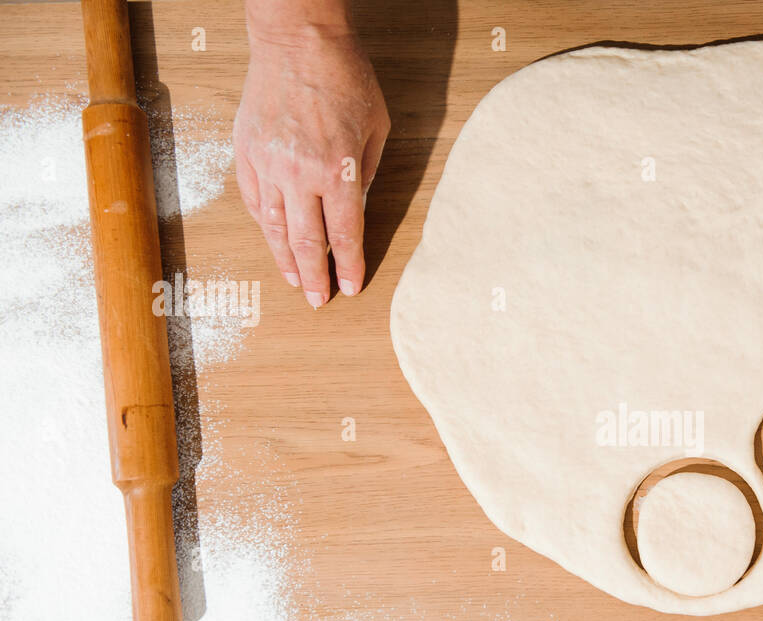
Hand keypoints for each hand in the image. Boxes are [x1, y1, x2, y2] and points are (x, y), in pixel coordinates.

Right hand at [234, 19, 389, 306]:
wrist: (298, 39)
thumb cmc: (345, 78)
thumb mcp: (377, 127)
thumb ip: (366, 173)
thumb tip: (355, 209)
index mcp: (338, 170)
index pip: (345, 234)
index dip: (347, 267)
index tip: (349, 288)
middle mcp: (299, 174)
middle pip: (306, 241)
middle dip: (315, 276)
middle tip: (320, 300)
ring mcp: (267, 164)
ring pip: (274, 227)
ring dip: (286, 259)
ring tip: (296, 281)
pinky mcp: (246, 152)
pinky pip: (254, 200)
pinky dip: (264, 225)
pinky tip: (274, 241)